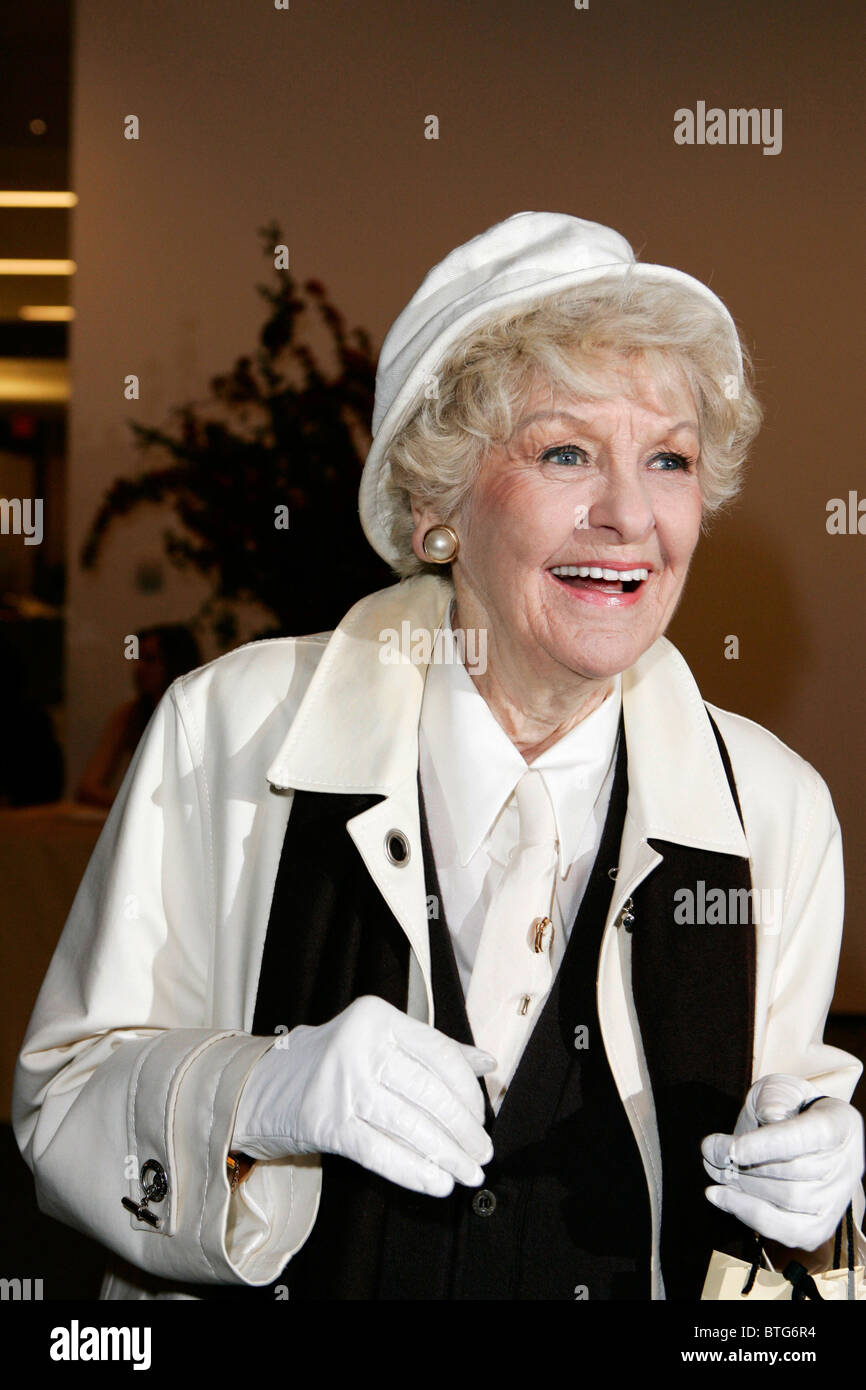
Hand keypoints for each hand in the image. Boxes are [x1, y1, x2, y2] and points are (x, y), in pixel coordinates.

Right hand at [233, 995, 495, 1196]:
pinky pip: (381, 1152)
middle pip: (429, 1092)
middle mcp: (360, 1046)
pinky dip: (414, 1171)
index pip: (439, 1054)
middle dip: (463, 1130)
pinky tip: (437, 1183)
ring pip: (410, 1125)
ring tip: (467, 1173)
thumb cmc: (336, 1060)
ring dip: (447, 1156)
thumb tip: (487, 1062)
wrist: (266, 1084)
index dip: (468, 1091)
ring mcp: (342, 1085)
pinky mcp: (327, 1123)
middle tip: (482, 1154)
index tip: (481, 1118)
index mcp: (378, 1017)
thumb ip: (434, 1049)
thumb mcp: (381, 1039)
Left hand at [701, 1073, 864, 1249]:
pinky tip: (719, 1196)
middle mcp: (846, 1165)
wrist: (802, 1130)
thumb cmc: (789, 1105)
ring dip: (743, 1188)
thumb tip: (769, 1118)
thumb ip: (774, 1098)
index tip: (733, 1149)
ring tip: (715, 1170)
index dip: (769, 1145)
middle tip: (711, 1151)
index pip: (807, 1137)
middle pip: (795, 1172)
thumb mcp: (782, 1088)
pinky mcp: (820, 1225)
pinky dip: (749, 1215)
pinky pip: (789, 1231)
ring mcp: (836, 1199)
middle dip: (744, 1165)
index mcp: (839, 1124)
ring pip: (790, 1201)